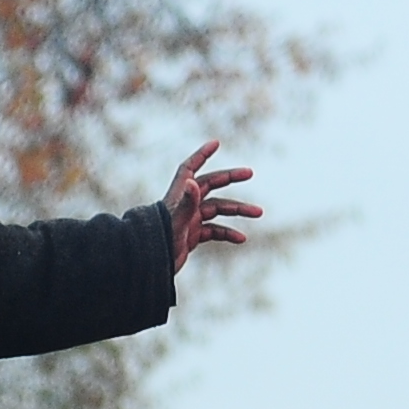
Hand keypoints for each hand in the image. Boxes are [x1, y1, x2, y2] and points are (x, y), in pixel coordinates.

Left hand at [162, 138, 259, 272]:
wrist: (150, 265)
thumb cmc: (161, 241)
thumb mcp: (177, 221)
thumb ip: (187, 203)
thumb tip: (194, 182)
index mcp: (179, 195)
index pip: (190, 168)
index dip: (202, 154)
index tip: (216, 143)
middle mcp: (185, 204)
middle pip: (210, 184)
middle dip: (230, 178)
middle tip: (250, 173)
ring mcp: (190, 219)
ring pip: (218, 209)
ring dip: (237, 210)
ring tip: (258, 212)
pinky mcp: (192, 235)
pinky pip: (214, 230)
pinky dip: (228, 233)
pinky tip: (242, 239)